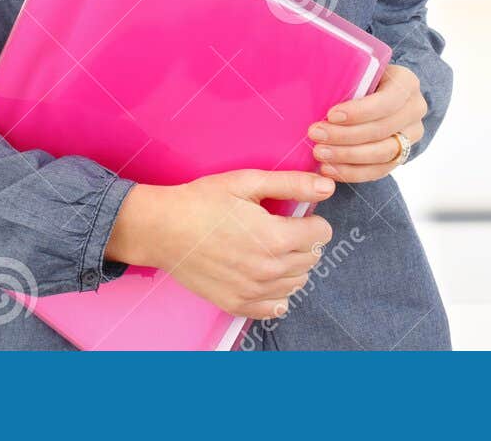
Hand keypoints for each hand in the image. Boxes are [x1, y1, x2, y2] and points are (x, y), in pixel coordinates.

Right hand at [107, 170, 334, 319]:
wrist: (162, 229)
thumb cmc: (203, 201)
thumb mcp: (248, 182)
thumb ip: (291, 185)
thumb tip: (328, 188)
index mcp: (275, 238)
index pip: (321, 234)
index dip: (312, 220)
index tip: (297, 214)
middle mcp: (268, 271)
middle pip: (312, 259)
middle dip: (305, 241)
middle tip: (282, 227)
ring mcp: (252, 292)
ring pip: (298, 283)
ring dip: (293, 265)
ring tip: (271, 248)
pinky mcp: (236, 304)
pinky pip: (276, 308)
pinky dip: (278, 293)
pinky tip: (266, 275)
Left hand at [308, 63, 426, 183]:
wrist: (384, 95)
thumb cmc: (365, 79)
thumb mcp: (360, 70)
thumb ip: (346, 78)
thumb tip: (310, 86)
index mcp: (407, 83)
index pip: (387, 101)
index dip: (359, 111)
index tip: (331, 115)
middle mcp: (415, 110)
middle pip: (382, 130)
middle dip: (345, 136)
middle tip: (316, 135)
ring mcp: (411, 136)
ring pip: (382, 154)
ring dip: (347, 156)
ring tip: (320, 154)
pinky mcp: (402, 156)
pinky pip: (378, 171)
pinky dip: (352, 172)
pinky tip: (330, 169)